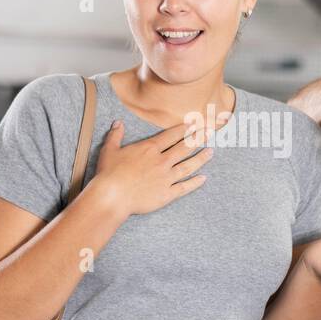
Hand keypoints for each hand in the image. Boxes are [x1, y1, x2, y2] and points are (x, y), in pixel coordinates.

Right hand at [92, 118, 220, 216]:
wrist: (112, 196)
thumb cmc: (109, 173)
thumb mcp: (109, 150)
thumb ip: (115, 136)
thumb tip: (118, 123)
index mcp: (149, 149)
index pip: (171, 135)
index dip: (184, 129)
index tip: (195, 123)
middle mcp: (161, 161)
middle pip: (184, 147)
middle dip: (198, 138)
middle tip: (210, 132)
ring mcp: (166, 178)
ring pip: (188, 166)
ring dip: (201, 158)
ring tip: (211, 152)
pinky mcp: (167, 194)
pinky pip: (184, 187)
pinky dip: (195, 183)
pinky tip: (204, 178)